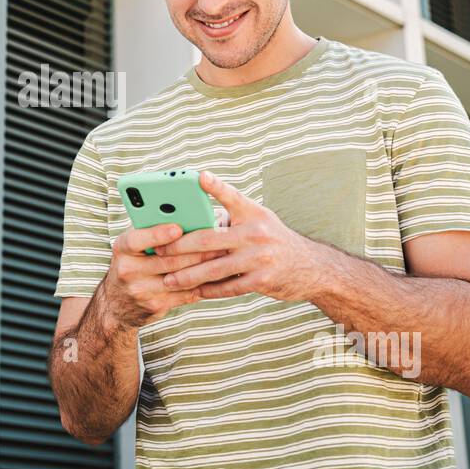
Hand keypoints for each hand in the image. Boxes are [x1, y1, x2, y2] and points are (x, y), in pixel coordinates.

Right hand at [101, 222, 231, 327]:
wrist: (118, 302)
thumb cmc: (134, 260)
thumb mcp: (134, 243)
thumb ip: (152, 228)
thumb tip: (186, 211)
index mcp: (122, 248)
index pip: (137, 239)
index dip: (157, 234)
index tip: (178, 228)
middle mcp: (128, 270)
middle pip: (166, 260)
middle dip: (195, 250)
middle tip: (218, 240)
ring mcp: (141, 290)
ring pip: (179, 278)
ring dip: (204, 267)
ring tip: (223, 255)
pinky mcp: (156, 306)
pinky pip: (184, 294)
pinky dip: (203, 284)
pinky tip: (218, 274)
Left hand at [153, 170, 319, 301]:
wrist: (311, 266)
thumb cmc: (273, 240)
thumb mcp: (259, 220)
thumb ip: (231, 217)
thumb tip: (192, 220)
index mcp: (253, 213)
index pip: (231, 196)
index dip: (215, 186)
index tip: (199, 176)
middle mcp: (257, 232)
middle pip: (209, 239)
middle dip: (179, 247)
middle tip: (159, 252)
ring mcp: (260, 257)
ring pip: (214, 267)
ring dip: (188, 276)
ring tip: (169, 280)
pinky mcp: (262, 280)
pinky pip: (228, 287)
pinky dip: (209, 290)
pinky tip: (194, 292)